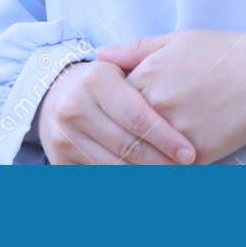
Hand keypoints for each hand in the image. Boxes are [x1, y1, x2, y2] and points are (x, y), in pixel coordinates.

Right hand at [35, 58, 196, 164]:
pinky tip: (145, 180)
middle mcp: (75, 107)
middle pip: (127, 146)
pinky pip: (99, 176)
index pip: (137, 117)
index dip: (166, 138)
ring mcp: (64, 135)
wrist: (56, 92)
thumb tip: (177, 89)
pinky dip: (125, 181)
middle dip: (161, 162)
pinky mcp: (59, 159)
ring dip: (146, 176)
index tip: (189, 154)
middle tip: (186, 171)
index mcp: (95, 79)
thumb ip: (148, 68)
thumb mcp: (122, 65)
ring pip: (115, 167)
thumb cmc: (104, 80)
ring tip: (172, 178)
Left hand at [96, 30, 245, 163]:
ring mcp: (176, 133)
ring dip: (134, 162)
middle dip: (116, 140)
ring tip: (134, 161)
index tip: (112, 116)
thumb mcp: (176, 40)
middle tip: (114, 146)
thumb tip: (98, 55)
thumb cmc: (223, 51)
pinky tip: (161, 167)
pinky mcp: (198, 155)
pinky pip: (167, 171)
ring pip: (140, 157)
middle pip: (121, 133)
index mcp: (147, 76)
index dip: (111, 110)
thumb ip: (134, 50)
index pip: (110, 103)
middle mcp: (156, 106)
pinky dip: (160, 171)